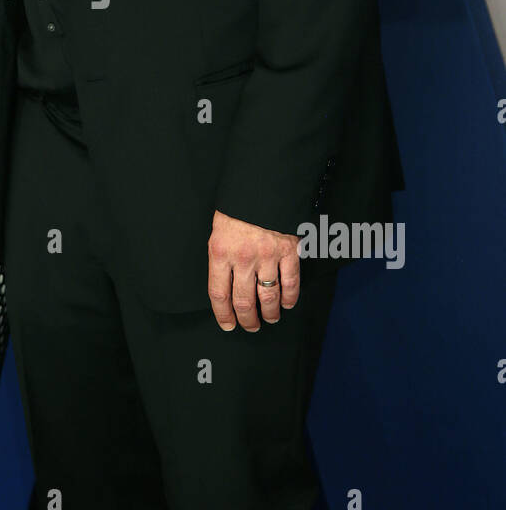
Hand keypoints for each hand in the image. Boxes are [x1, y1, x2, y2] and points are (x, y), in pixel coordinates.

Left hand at [207, 209, 299, 331]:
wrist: (263, 183)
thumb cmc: (238, 205)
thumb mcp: (219, 228)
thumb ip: (221, 255)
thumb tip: (225, 281)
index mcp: (221, 252)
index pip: (219, 293)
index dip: (223, 314)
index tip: (227, 324)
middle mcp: (243, 258)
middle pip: (244, 301)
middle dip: (247, 319)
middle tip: (250, 326)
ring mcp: (268, 256)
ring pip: (269, 296)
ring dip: (270, 312)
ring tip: (270, 319)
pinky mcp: (289, 251)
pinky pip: (290, 282)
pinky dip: (290, 297)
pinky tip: (288, 304)